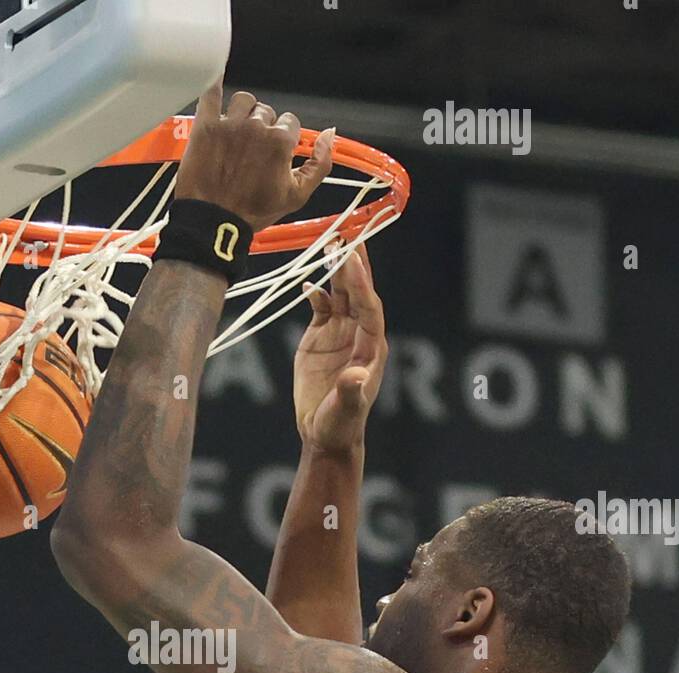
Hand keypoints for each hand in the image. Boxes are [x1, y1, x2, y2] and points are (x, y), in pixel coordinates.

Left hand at [175, 81, 334, 232]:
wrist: (214, 223)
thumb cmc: (253, 212)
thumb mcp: (297, 195)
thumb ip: (319, 163)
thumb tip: (330, 135)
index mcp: (280, 141)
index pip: (289, 123)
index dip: (283, 138)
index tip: (273, 153)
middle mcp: (256, 126)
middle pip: (266, 112)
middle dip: (263, 127)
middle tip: (252, 150)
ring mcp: (229, 123)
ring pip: (243, 101)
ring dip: (242, 112)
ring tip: (237, 130)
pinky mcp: (205, 125)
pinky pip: (211, 92)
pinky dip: (214, 84)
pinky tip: (215, 80)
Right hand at [294, 242, 387, 454]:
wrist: (323, 433)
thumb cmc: (341, 424)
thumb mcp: (345, 410)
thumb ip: (351, 392)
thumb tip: (355, 377)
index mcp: (371, 347)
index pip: (369, 307)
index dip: (362, 283)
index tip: (352, 259)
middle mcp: (359, 335)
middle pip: (359, 293)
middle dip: (353, 265)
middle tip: (347, 234)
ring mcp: (340, 334)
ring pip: (341, 295)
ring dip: (336, 271)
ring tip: (330, 244)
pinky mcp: (320, 338)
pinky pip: (321, 307)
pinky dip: (315, 293)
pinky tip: (307, 283)